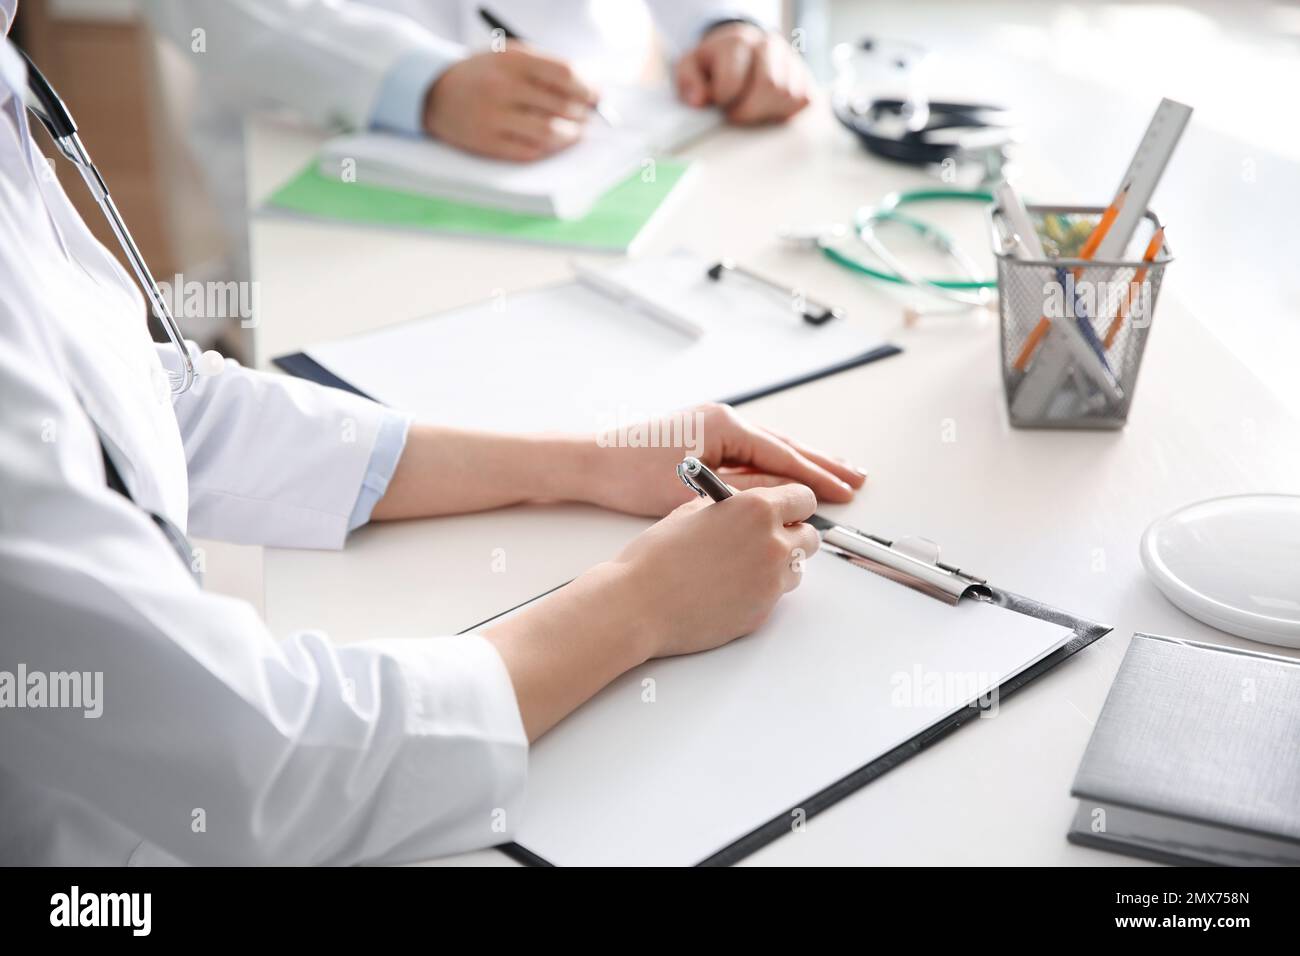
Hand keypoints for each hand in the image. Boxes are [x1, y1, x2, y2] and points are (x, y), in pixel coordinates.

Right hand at [422, 45, 597, 160]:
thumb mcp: (509, 57)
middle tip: (587, 117)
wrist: (434, 92)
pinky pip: (531, 152)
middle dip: (582, 114)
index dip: (587, 88)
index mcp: (512, 60)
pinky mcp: (487, 143)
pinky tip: (552, 143)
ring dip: (570, 135)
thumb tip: (589, 91)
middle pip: (561, 105)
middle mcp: (502, 88)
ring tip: (575, 132)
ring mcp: (494, 118)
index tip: (596, 96)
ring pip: (550, 132)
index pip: (565, 74)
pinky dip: (548, 149)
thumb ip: (546, 68)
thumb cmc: (483, 74)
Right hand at [484, 482, 819, 736]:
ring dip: (779, 566)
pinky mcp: (763, 612)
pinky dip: (760, 591)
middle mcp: (773, 543)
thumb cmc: (656, 556)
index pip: (802, 498)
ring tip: (742, 567)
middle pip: (809, 536)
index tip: (789, 509)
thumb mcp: (694, 509)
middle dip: (791, 536)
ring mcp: (772, 581)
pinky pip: (775, 596)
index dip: (794, 504)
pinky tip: (729, 589)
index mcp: (756, 508)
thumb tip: (747, 504)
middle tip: (767, 539)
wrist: (638, 603)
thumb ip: (732, 505)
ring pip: (796, 569)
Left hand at [582, 402, 865, 516]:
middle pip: (785, 444)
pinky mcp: (705, 436)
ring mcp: (715, 425)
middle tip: (858, 478)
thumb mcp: (694, 492)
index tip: (845, 492)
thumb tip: (783, 498)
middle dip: (823, 464)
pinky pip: (754, 450)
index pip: (783, 455)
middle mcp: (724, 419)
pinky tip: (793, 471)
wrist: (593, 462)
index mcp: (724, 425)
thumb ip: (743, 492)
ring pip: (772, 446)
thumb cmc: (632, 475)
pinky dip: (778, 462)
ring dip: (804, 461)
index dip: (817, 477)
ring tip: (838, 472)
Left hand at [674, 22, 811, 124]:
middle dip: (748, 110)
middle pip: (770, 86)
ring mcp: (791, 60)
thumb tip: (699, 101)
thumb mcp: (690, 68)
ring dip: (766, 112)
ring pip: (788, 95)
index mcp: (738, 41)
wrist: (741, 53)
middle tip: (735, 114)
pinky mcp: (805, 78)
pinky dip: (784, 112)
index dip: (723, 100)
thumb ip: (688, 82)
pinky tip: (768, 109)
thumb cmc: (715, 65)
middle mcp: (769, 45)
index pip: (734, 80)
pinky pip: (802, 101)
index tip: (719, 103)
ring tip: (751, 108)